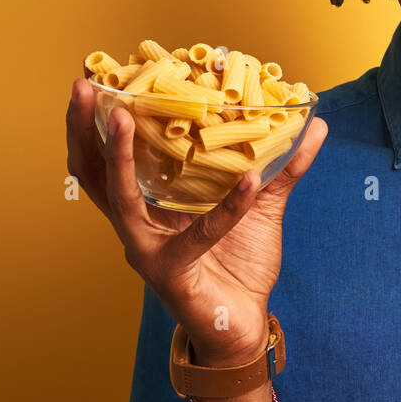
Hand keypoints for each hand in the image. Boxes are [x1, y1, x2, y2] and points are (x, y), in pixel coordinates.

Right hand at [66, 76, 327, 365]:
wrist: (244, 323)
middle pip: (93, 172)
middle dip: (84, 127)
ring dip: (119, 156)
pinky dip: (229, 207)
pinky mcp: (171, 272)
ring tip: (122, 118)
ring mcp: (146, 249)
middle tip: (86, 86)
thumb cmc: (239, 263)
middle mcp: (135, 223)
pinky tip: (251, 182)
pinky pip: (200, 234)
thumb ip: (284, 165)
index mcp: (147, 203)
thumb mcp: (261, 204)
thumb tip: (317, 123)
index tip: (93, 78)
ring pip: (121, 197)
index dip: (96, 121)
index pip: (109, 158)